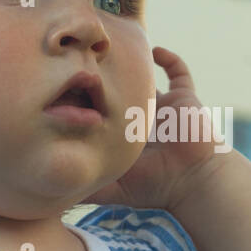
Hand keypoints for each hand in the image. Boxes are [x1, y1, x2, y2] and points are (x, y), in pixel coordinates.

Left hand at [80, 46, 228, 210]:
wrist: (195, 182)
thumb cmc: (156, 186)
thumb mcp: (114, 189)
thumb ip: (89, 192)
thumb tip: (56, 200)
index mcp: (129, 136)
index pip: (105, 113)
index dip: (91, 102)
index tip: (73, 90)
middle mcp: (146, 119)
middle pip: (123, 92)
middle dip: (108, 81)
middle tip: (88, 64)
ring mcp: (167, 107)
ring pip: (148, 80)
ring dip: (134, 67)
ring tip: (114, 51)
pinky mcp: (186, 98)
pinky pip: (179, 72)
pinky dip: (168, 58)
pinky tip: (152, 49)